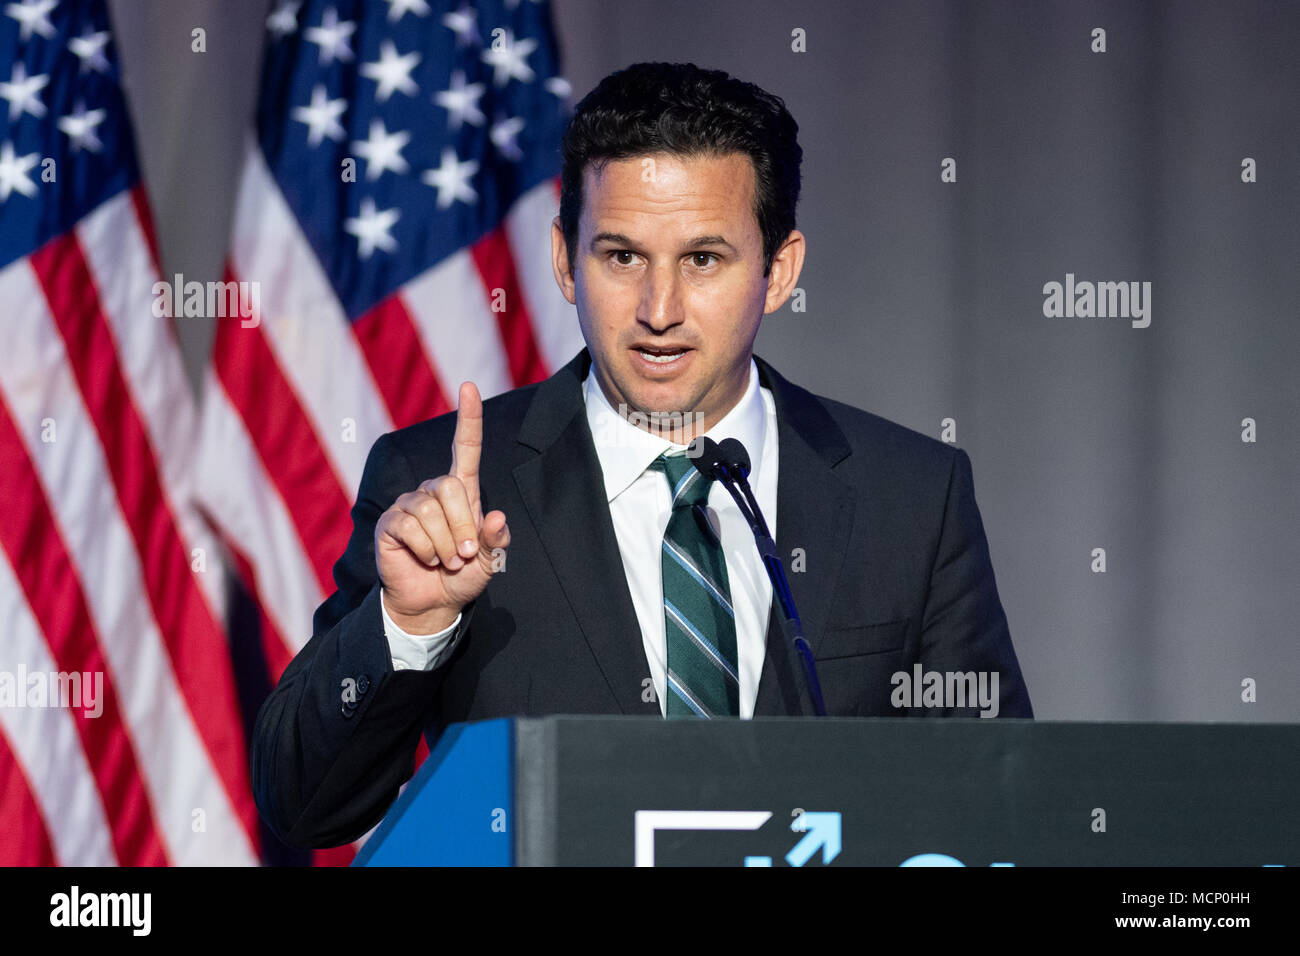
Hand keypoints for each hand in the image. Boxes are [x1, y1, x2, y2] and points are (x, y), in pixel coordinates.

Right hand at [374, 382, 509, 633]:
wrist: (432, 602)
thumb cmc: (463, 576)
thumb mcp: (489, 561)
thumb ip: (496, 540)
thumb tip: (495, 518)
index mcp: (462, 492)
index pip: (466, 447)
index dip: (468, 418)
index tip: (469, 386)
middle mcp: (433, 491)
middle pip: (449, 487)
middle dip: (461, 526)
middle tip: (463, 553)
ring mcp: (409, 505)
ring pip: (429, 511)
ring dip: (444, 543)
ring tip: (445, 560)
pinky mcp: (390, 522)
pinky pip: (409, 526)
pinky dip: (425, 549)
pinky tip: (426, 559)